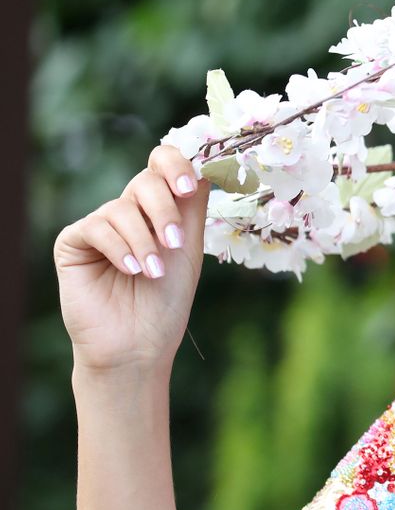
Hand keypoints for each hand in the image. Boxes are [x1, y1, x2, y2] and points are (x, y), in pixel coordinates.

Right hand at [54, 143, 210, 375]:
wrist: (137, 345)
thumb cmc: (166, 302)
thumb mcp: (188, 250)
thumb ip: (191, 208)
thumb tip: (206, 163)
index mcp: (160, 210)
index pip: (163, 165)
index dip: (177, 165)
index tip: (189, 186)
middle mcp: (130, 212)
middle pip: (146, 181)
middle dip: (164, 210)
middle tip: (174, 243)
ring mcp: (100, 226)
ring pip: (122, 207)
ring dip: (143, 240)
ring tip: (152, 272)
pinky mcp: (73, 243)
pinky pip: (96, 227)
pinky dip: (118, 247)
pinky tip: (129, 270)